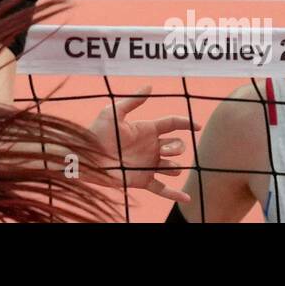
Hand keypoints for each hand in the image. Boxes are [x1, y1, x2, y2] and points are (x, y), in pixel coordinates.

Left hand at [88, 87, 198, 202]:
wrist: (87, 158)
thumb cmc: (97, 133)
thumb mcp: (113, 113)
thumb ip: (132, 101)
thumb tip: (150, 86)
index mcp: (147, 130)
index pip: (172, 124)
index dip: (186, 123)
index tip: (197, 126)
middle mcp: (151, 147)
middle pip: (177, 145)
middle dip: (177, 147)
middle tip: (164, 149)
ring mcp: (149, 165)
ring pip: (173, 167)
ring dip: (174, 166)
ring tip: (164, 166)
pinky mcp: (143, 180)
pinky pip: (163, 189)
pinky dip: (175, 194)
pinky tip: (187, 198)